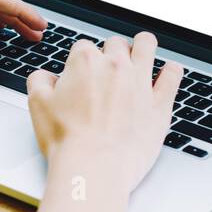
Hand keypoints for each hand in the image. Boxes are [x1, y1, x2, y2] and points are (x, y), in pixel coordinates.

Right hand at [26, 33, 183, 194]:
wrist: (94, 167)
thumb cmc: (67, 140)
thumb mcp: (37, 105)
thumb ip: (39, 81)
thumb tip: (46, 76)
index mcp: (85, 62)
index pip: (83, 47)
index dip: (81, 61)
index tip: (81, 74)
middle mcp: (115, 65)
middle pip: (115, 44)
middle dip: (110, 54)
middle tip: (106, 72)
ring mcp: (141, 82)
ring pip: (146, 45)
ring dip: (141, 47)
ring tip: (140, 54)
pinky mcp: (159, 102)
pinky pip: (173, 74)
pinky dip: (171, 71)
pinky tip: (167, 73)